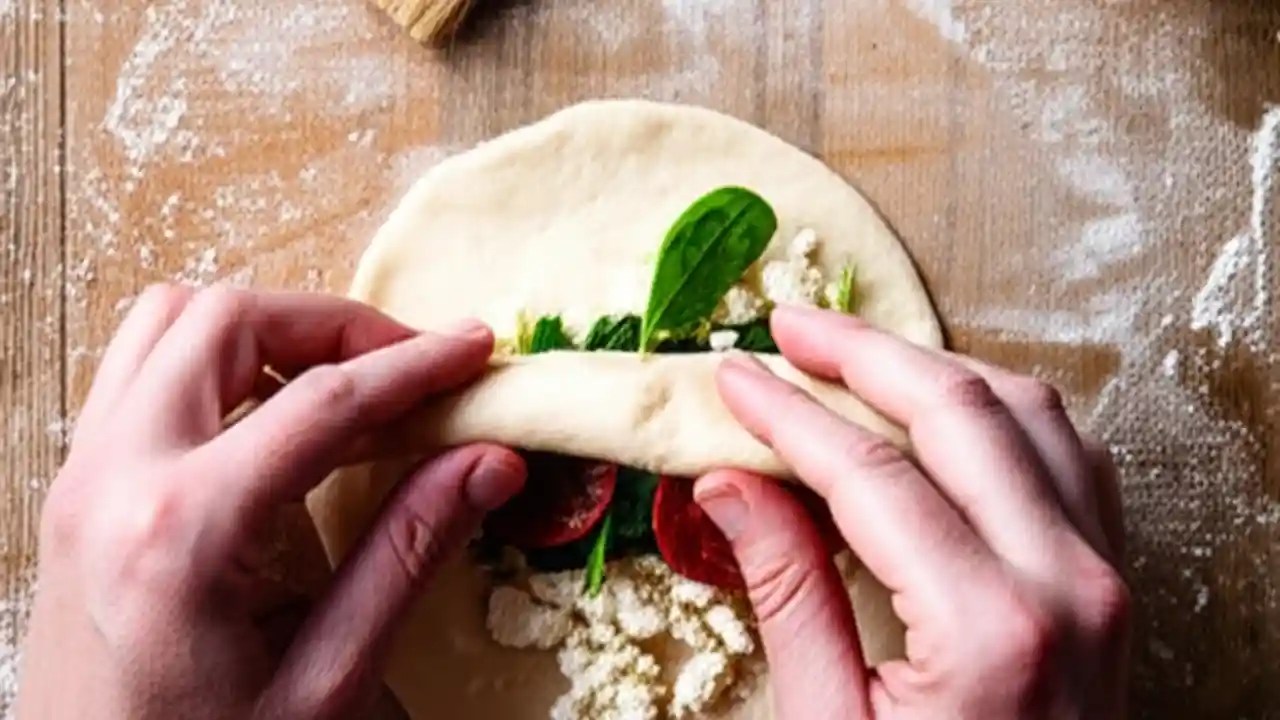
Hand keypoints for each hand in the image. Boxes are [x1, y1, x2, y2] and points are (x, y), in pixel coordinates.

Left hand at [17, 285, 525, 719]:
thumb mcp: (326, 680)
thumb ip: (406, 555)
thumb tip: (489, 462)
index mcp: (183, 531)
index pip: (321, 401)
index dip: (414, 365)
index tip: (475, 348)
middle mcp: (114, 479)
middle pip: (228, 321)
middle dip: (335, 324)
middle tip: (409, 363)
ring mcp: (81, 476)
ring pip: (168, 322)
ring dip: (266, 326)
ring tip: (341, 376)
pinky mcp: (75, 487)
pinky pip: (138, 367)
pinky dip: (212, 355)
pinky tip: (268, 406)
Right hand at [696, 305, 1128, 719]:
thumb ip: (789, 591)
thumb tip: (731, 482)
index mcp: (990, 628)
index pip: (869, 472)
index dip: (790, 414)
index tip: (735, 378)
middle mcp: (1068, 584)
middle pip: (958, 411)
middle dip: (863, 354)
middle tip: (792, 328)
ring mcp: (1106, 578)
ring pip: (1029, 412)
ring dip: (937, 368)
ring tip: (858, 356)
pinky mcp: (1114, 583)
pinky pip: (1071, 455)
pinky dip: (1002, 411)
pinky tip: (948, 408)